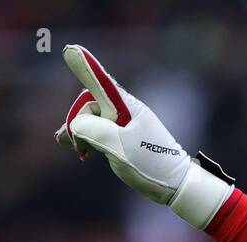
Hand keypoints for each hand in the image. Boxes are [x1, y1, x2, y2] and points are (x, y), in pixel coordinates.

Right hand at [55, 44, 233, 228]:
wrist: (177, 185)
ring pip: (94, 120)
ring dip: (80, 132)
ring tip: (75, 149)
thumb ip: (93, 130)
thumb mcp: (119, 148)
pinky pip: (101, 131)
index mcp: (128, 107)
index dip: (84, 68)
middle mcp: (126, 111)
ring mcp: (126, 124)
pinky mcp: (125, 138)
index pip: (100, 83)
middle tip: (70, 142)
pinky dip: (90, 139)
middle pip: (91, 105)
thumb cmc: (152, 165)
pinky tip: (85, 152)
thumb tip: (75, 124)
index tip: (71, 50)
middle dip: (77, 120)